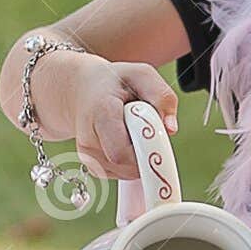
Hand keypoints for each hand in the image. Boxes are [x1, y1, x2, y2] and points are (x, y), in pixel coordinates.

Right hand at [70, 56, 179, 180]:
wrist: (80, 89)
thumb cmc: (113, 81)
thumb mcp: (141, 75)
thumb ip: (161, 96)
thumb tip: (171, 129)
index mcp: (101, 114)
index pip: (122, 152)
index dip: (146, 152)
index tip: (158, 141)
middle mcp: (89, 140)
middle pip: (128, 166)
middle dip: (147, 152)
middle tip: (148, 130)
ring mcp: (89, 157)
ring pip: (128, 173)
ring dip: (141, 156)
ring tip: (133, 131)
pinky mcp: (94, 167)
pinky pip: (124, 174)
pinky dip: (132, 162)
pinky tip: (126, 141)